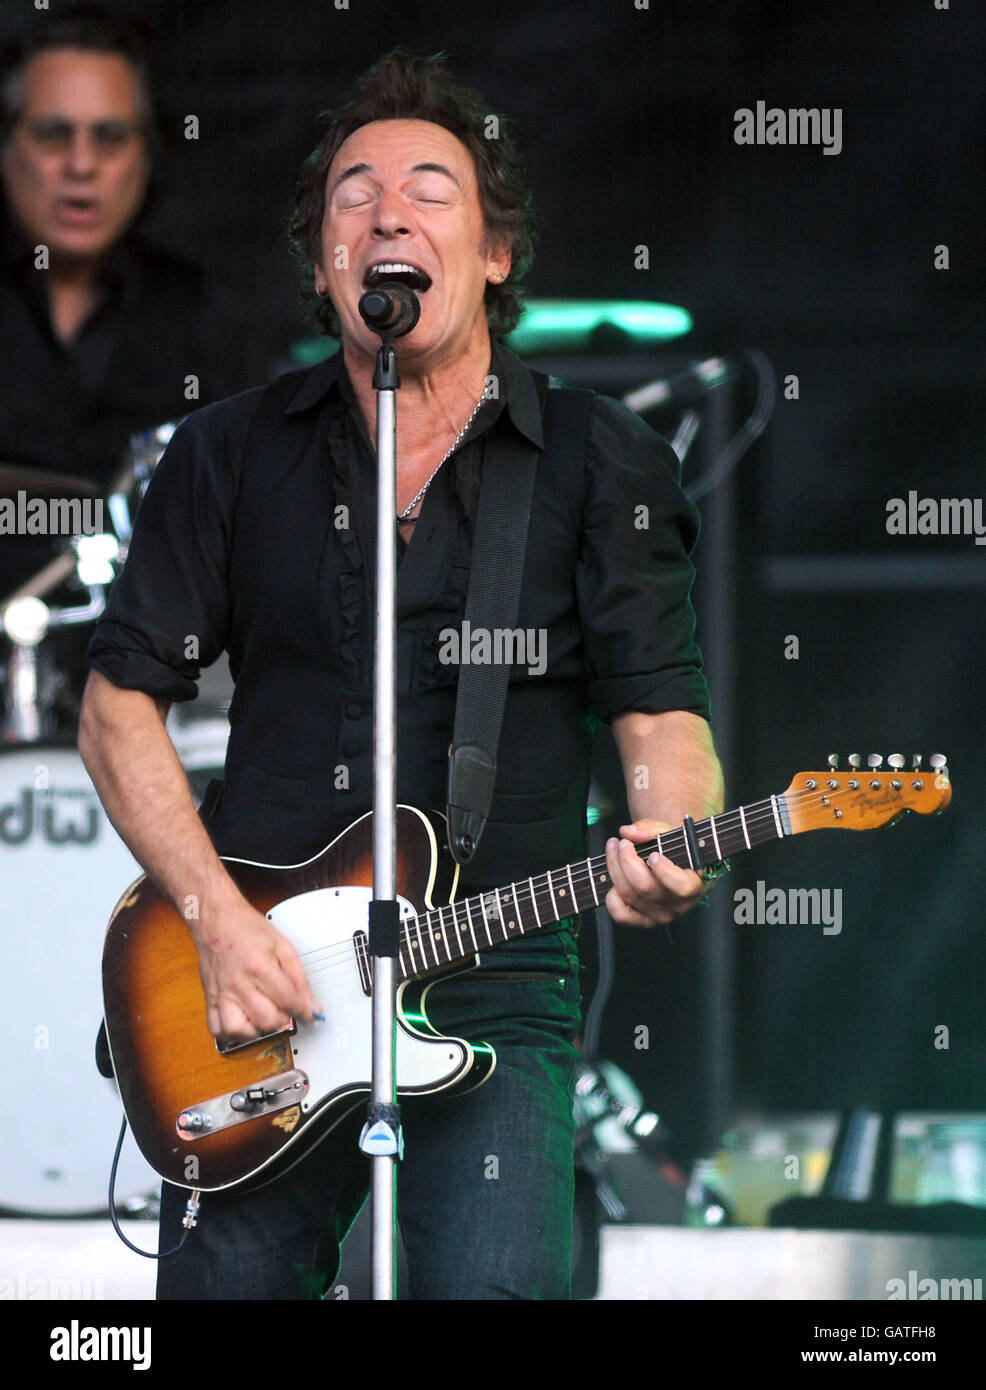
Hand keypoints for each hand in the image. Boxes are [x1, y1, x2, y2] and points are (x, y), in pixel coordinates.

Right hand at [192, 895, 322, 1042]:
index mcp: (259, 967)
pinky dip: (231, 1032)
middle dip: (283, 1019)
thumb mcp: (283, 945)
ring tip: (264, 1015)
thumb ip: (299, 977)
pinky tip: (244, 1020)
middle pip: (267, 1020)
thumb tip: (311, 1004)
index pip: (288, 1001)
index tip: (308, 1012)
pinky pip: (217, 1029)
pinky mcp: (209, 998)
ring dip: (257, 1029)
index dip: (303, 1010)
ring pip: (240, 1031)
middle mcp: (238, 984)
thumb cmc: (247, 928)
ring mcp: (221, 993)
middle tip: (286, 1009)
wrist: (216, 919)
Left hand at [604, 819, 709, 927]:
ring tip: (613, 848)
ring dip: (615, 868)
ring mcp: (659, 916)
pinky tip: (617, 877)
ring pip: (629, 895)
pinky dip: (612, 896)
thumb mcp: (670, 834)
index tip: (654, 854)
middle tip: (623, 842)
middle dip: (627, 860)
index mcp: (694, 885)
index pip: (681, 886)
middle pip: (645, 887)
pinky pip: (621, 914)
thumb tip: (629, 832)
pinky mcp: (642, 921)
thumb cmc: (676, 850)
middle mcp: (677, 905)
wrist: (674, 865)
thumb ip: (651, 829)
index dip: (664, 871)